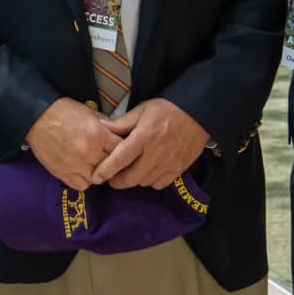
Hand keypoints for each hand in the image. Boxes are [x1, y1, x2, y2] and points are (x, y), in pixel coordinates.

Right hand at [25, 97, 118, 190]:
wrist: (37, 117)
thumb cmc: (62, 112)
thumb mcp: (89, 112)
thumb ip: (105, 126)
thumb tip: (117, 134)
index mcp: (98, 135)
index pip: (122, 149)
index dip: (123, 149)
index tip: (121, 149)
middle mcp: (89, 152)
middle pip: (112, 165)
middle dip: (113, 161)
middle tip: (109, 157)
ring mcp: (76, 165)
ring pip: (99, 178)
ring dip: (99, 172)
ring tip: (95, 164)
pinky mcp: (64, 174)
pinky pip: (83, 185)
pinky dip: (85, 180)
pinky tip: (83, 170)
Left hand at [90, 98, 208, 189]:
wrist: (197, 114)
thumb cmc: (167, 110)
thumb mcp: (142, 110)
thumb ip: (121, 123)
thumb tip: (101, 128)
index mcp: (143, 138)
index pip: (120, 159)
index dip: (105, 171)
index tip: (96, 177)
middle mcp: (155, 154)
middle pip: (130, 178)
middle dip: (117, 181)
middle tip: (112, 176)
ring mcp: (168, 164)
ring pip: (143, 183)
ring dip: (134, 180)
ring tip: (130, 170)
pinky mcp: (178, 170)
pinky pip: (158, 184)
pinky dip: (150, 181)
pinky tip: (147, 171)